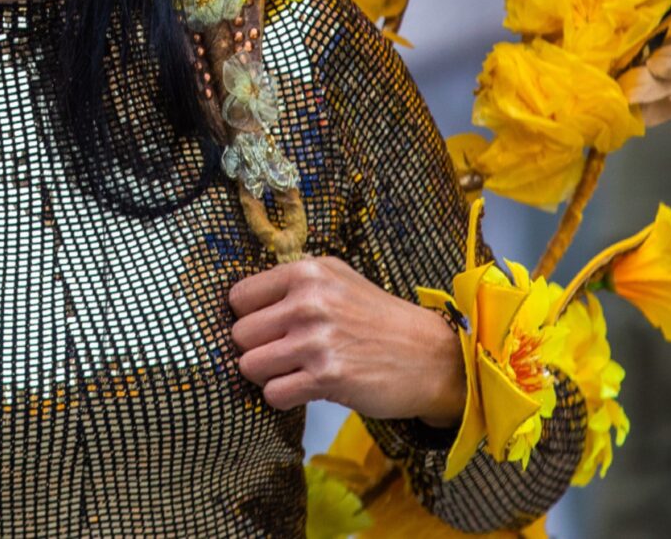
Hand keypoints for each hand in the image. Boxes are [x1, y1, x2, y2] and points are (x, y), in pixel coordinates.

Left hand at [228, 256, 465, 425]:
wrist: (430, 357)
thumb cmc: (378, 319)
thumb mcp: (338, 280)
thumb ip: (292, 284)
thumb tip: (240, 303)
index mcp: (307, 273)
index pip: (239, 298)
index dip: (248, 317)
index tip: (268, 328)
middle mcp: (309, 302)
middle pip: (240, 335)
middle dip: (256, 348)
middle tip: (282, 354)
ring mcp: (317, 340)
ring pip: (249, 365)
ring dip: (267, 375)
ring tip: (292, 371)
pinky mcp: (327, 377)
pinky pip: (273, 393)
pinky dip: (283, 396)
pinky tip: (304, 388)